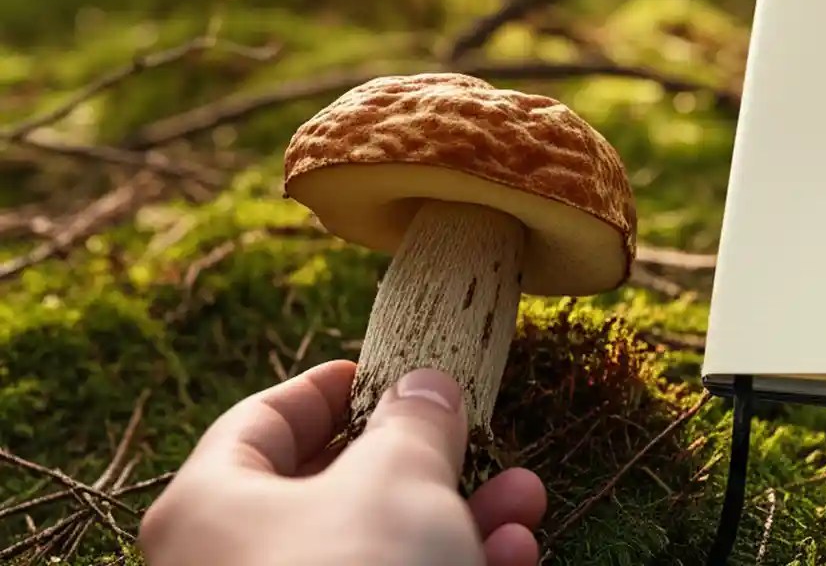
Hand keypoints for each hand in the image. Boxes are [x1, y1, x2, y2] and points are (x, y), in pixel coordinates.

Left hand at [138, 360, 545, 565]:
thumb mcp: (399, 476)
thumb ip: (414, 421)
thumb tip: (426, 387)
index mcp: (210, 507)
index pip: (261, 422)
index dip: (328, 388)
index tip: (384, 369)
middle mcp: (235, 564)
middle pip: (333, 488)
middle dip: (422, 457)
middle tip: (471, 431)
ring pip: (380, 547)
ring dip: (460, 516)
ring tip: (524, 496)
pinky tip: (513, 554)